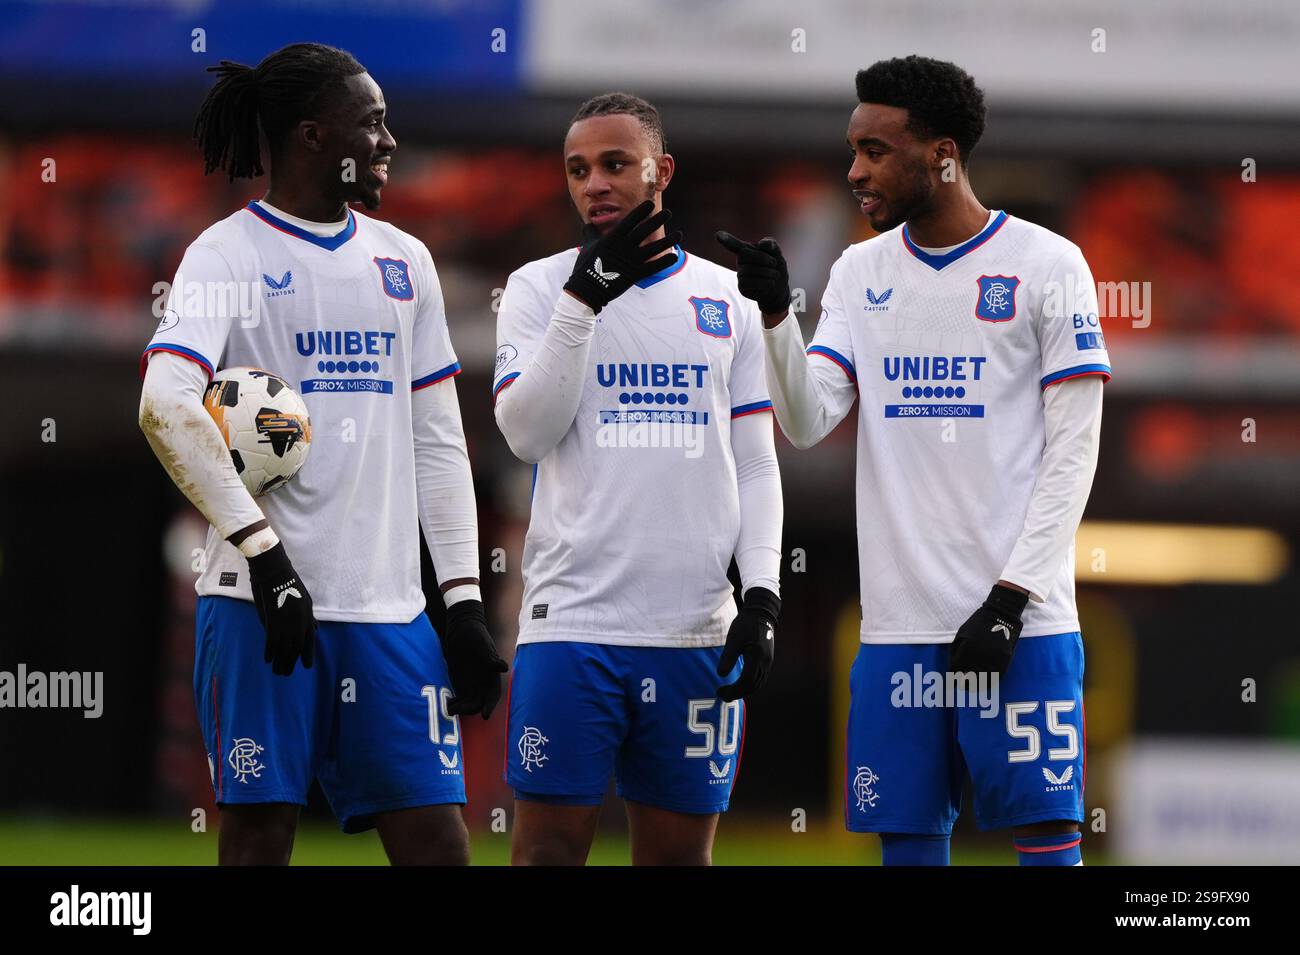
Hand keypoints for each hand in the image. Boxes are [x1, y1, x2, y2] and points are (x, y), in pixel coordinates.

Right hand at [247, 542, 316, 675]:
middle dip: (292, 662)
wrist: (274, 572)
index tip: (307, 666)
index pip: (310, 640)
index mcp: (308, 615)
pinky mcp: (273, 620)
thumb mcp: (305, 599)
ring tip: (277, 671)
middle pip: (297, 647)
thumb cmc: (288, 583)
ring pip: (285, 647)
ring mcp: (287, 621)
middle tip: (287, 673)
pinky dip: (270, 652)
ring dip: (281, 661)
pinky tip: (267, 660)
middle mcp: (300, 621)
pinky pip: (272, 641)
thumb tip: (314, 628)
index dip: (308, 654)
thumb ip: (308, 616)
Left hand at [441, 599, 508, 717]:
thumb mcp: (481, 643)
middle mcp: (482, 681)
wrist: (461, 626)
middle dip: (469, 709)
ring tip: (448, 707)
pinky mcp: (460, 682)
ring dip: (461, 708)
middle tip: (455, 709)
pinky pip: (459, 698)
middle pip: (479, 703)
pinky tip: (446, 703)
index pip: (493, 694)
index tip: (485, 715)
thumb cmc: (474, 632)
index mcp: (491, 674)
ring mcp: (471, 683)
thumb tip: (504, 668)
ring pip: (469, 703)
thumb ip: (490, 657)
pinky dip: (455, 703)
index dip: (490, 705)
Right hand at [563, 200, 681, 312]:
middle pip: (644, 231)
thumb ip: (591, 234)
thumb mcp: (588, 246)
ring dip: (667, 241)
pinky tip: (674, 256)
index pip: (629, 221)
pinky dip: (664, 262)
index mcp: (612, 238)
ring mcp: (630, 261)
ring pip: (653, 249)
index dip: (640, 211)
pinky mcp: (634, 275)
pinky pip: (653, 267)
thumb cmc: (586, 266)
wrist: (586, 289)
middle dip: (657, 221)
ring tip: (679, 234)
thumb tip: (588, 224)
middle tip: (668, 212)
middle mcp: (623, 248)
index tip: (650, 203)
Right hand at [715, 231, 790, 315]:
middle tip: (774, 263)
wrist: (779, 289)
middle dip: (762, 257)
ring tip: (775, 275)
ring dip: (767, 272)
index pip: (734, 244)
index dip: (726, 240)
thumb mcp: (777, 254)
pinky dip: (763, 282)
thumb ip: (771, 245)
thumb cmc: (776, 268)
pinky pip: (748, 282)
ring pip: (748, 270)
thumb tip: (762, 243)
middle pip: (744, 254)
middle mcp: (740, 261)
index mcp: (747, 250)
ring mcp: (740, 274)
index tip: (718, 235)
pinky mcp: (742, 287)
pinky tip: (771, 283)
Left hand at [717, 587, 779, 701]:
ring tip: (728, 692)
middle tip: (721, 694)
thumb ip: (728, 657)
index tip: (719, 691)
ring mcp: (768, 662)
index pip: (746, 681)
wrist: (761, 614)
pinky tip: (738, 684)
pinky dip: (749, 685)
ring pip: (757, 684)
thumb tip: (721, 675)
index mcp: (757, 656)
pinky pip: (759, 679)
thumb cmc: (745, 624)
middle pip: (752, 686)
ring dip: (743, 691)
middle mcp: (765, 662)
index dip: (733, 690)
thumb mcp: (734, 638)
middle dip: (737, 693)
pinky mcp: (767, 661)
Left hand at [948, 584, 1029, 675]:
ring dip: (976, 684)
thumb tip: (954, 669)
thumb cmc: (977, 624)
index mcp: (966, 649)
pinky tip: (984, 681)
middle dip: (963, 683)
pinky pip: (995, 677)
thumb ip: (955, 652)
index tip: (953, 680)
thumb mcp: (961, 635)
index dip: (953, 677)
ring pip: (982, 680)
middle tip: (962, 684)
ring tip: (972, 685)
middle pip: (969, 679)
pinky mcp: (1004, 661)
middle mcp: (979, 657)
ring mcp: (993, 659)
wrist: (1001, 616)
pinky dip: (989, 681)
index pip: (956, 670)